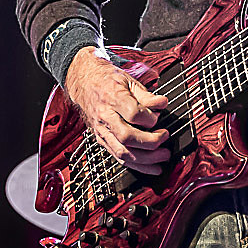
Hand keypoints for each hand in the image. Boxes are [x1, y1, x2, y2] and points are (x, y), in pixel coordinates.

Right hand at [64, 47, 169, 174]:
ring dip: (146, 159)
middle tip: (165, 137)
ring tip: (163, 157)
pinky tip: (150, 167)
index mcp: (112, 97)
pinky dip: (136, 165)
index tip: (159, 115)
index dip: (150, 118)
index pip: (133, 113)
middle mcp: (105, 116)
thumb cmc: (107, 80)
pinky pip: (118, 157)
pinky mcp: (101, 139)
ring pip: (122, 152)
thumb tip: (162, 104)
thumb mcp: (128, 80)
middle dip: (150, 142)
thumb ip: (146, 95)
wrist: (83, 82)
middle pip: (127, 136)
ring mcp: (101, 130)